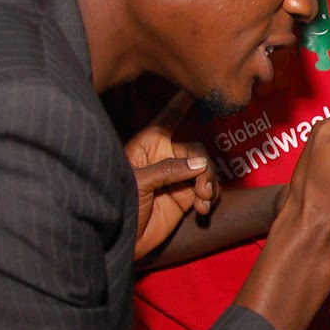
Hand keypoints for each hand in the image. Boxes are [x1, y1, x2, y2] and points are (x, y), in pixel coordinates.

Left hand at [124, 91, 218, 260]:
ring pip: (206, 168)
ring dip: (209, 184)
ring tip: (203, 201)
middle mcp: (164, 157)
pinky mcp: (187, 196)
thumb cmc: (118, 206)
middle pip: (196, 148)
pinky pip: (209, 189)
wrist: (123, 243)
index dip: (183, 102)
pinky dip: (211, 198)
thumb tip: (200, 163)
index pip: (169, 117)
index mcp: (147, 145)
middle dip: (203, 166)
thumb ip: (168, 170)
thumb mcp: (139, 183)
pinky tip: (203, 210)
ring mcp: (177, 177)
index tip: (198, 86)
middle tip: (202, 188)